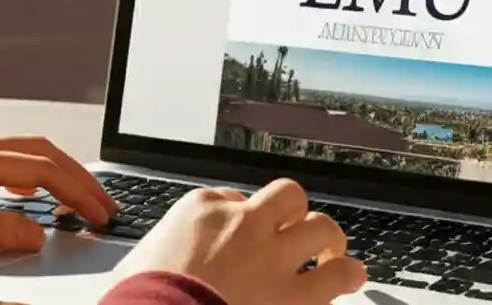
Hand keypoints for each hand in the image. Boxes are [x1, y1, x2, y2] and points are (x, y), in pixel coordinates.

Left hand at [0, 137, 117, 251]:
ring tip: (77, 196)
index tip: (100, 215)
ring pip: (23, 151)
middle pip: (40, 152)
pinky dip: (29, 171)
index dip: (76, 191)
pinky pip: (3, 158)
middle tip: (104, 205)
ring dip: (57, 171)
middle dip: (78, 177)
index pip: (42, 168)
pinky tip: (27, 188)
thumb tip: (36, 232)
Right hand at [113, 179, 366, 304]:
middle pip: (286, 197)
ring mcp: (272, 255)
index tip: (241, 238)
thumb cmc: (139, 300)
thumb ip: (166, 250)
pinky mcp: (293, 295)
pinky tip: (352, 277)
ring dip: (329, 240)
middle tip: (298, 232)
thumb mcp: (140, 261)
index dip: (241, 219)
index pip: (233, 198)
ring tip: (334, 253)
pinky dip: (348, 274)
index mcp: (202, 209)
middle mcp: (243, 222)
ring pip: (320, 227)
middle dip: (295, 213)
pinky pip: (339, 275)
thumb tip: (167, 260)